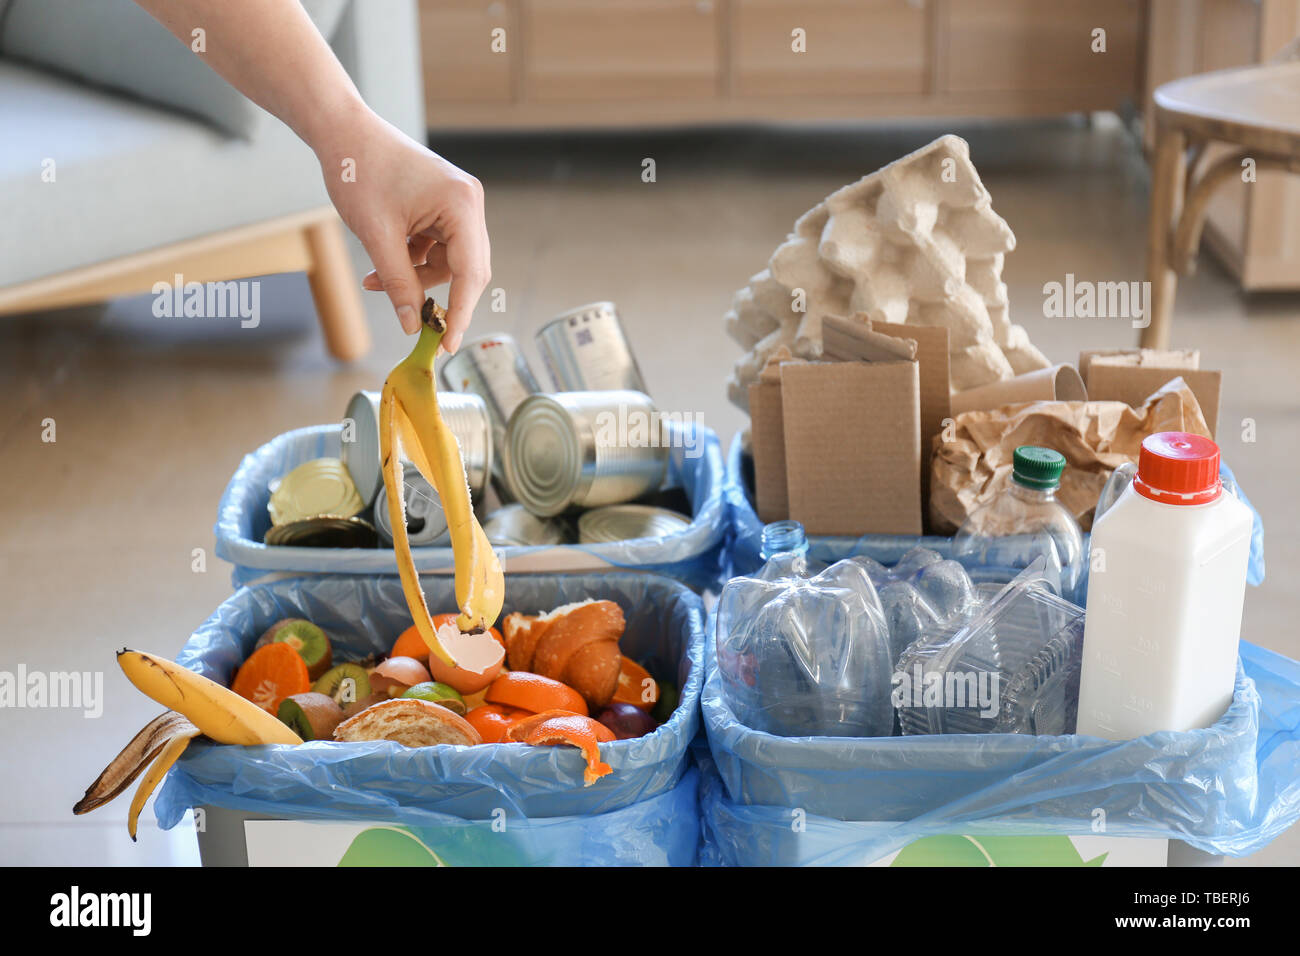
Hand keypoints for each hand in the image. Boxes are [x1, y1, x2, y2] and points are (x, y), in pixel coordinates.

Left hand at [315, 107, 488, 350]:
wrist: (343, 131)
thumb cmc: (360, 171)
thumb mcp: (377, 236)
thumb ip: (399, 283)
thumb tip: (412, 325)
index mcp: (461, 205)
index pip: (471, 273)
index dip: (460, 313)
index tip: (448, 345)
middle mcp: (468, 203)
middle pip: (466, 269)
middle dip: (434, 293)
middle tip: (413, 323)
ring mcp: (457, 203)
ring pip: (449, 261)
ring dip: (416, 278)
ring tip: (377, 282)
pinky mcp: (443, 205)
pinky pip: (436, 247)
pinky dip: (412, 261)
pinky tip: (383, 264)